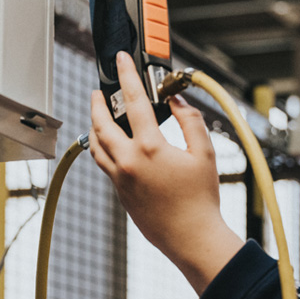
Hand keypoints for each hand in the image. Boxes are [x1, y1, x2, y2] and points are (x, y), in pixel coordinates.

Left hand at [89, 52, 243, 294]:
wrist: (191, 237)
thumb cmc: (201, 199)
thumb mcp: (205, 153)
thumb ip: (190, 121)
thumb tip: (176, 102)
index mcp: (150, 148)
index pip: (134, 101)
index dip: (126, 76)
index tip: (121, 61)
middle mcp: (128, 161)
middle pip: (101, 123)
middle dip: (97, 103)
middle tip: (98, 92)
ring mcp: (120, 178)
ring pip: (96, 145)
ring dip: (95, 126)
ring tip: (99, 115)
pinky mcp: (119, 193)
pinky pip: (103, 163)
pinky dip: (101, 147)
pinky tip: (109, 143)